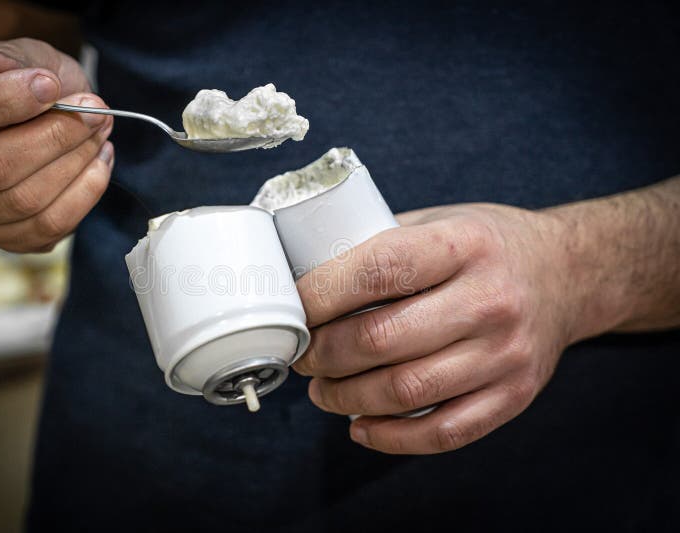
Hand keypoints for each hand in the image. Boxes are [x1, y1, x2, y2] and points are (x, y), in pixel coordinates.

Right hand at [0, 38, 113, 251]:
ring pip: (25, 202)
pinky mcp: (3, 237)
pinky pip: (49, 227)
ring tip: (101, 134)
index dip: (4, 102)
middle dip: (56, 138)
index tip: (50, 84)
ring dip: (76, 165)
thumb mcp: (14, 55)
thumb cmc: (14, 82)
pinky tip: (98, 164)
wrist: (19, 115)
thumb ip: (2, 59)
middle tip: (95, 112)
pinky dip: (84, 194)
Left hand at [293, 204, 577, 453]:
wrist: (569, 273)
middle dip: (324, 354)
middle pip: (383, 339)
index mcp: (464, 245)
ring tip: (324, 390)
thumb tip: (306, 275)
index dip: (321, 294)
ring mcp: (506, 353)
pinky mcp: (514, 395)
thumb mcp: (440, 221)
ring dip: (347, 398)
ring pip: (406, 392)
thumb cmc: (488, 246)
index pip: (378, 270)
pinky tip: (361, 424)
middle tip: (303, 356)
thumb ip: (381, 243)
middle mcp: (490, 300)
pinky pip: (443, 432)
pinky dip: (390, 437)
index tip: (293, 308)